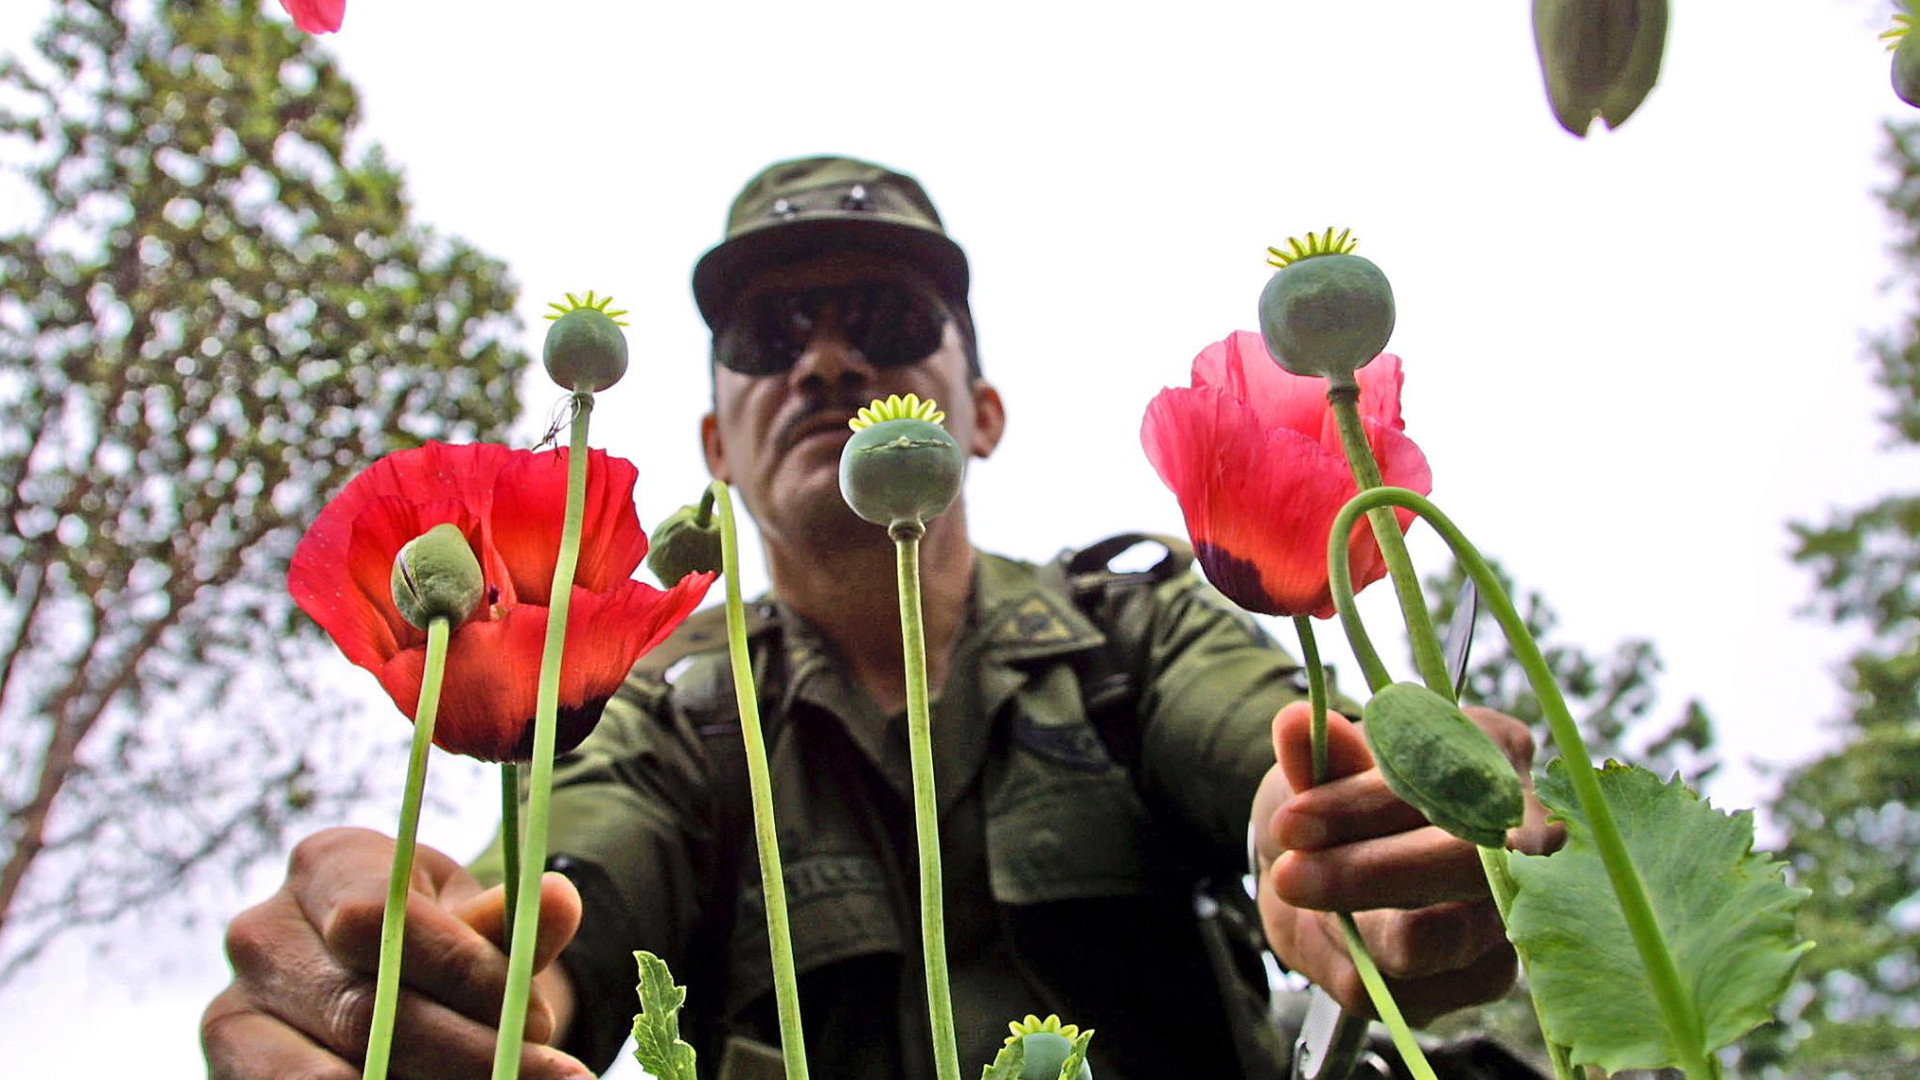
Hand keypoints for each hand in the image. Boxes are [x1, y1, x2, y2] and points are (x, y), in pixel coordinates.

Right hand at [202, 827, 591, 1079]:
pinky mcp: (229, 1069)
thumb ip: (511, 924)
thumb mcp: (475, 921)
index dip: (464, 978)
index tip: (540, 1023)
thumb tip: (561, 899)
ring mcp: (234, 1005)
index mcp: (328, 863)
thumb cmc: (438, 940)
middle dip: (466, 1057)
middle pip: (364, 1012)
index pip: (384, 923)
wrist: (385, 980)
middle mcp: (264, 931)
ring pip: (330, 1075)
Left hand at [1250, 701, 1560, 1025]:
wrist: (1322, 866)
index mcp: (1494, 754)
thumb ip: (1316, 755)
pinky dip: (1360, 969)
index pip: (1447, 781)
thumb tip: (1296, 722)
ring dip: (1356, 925)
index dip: (1366, 805)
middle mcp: (1524, 836)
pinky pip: (1417, 991)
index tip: (1294, 820)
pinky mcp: (1486, 976)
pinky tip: (1338, 938)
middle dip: (1367, 873)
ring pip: (1440, 937)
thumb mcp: (1316, 770)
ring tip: (1305, 900)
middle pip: (1466, 863)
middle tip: (1291, 874)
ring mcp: (1512, 913)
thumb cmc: (1334, 804)